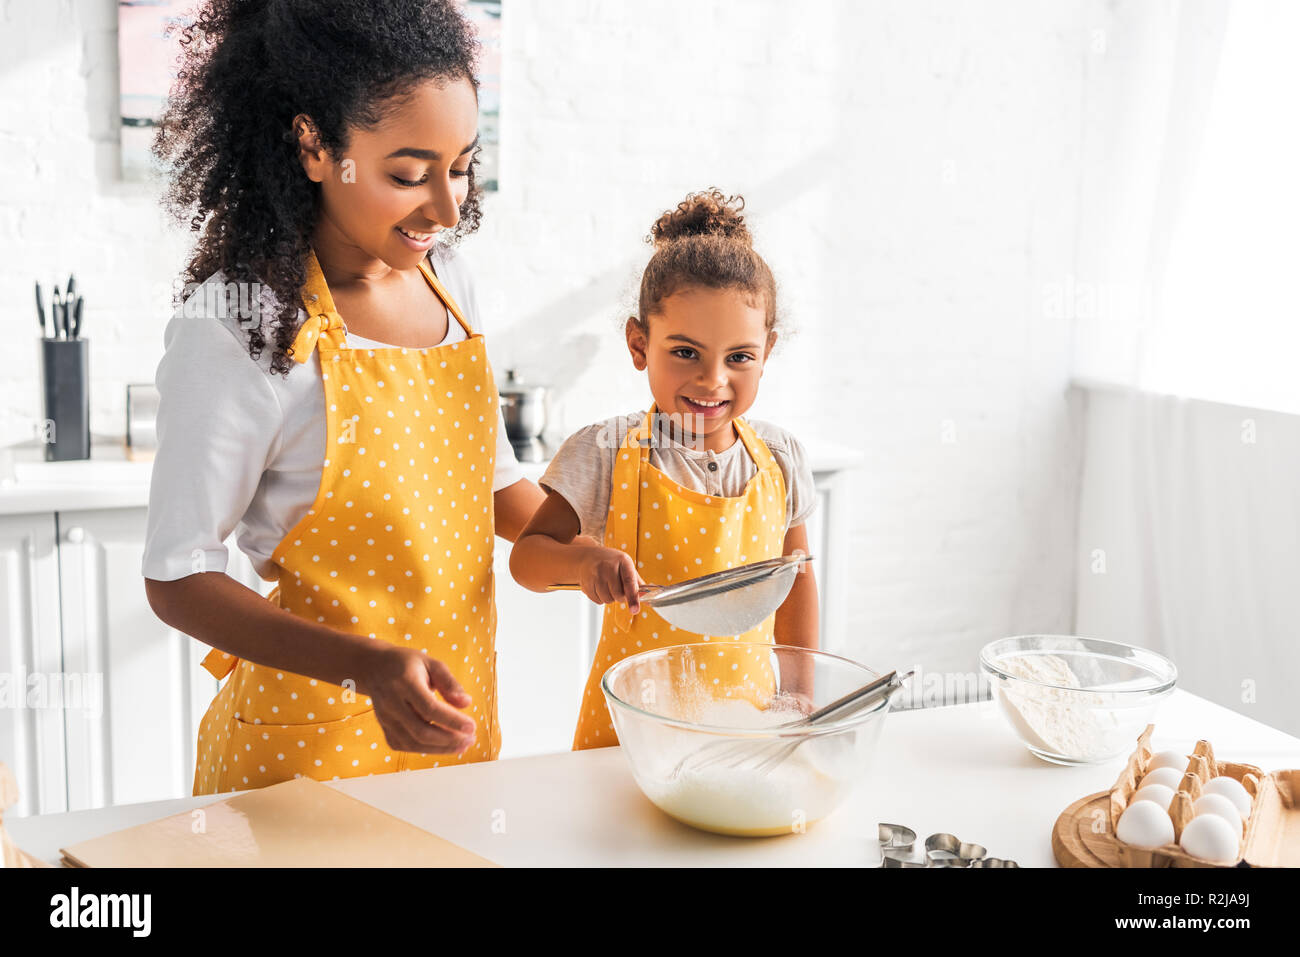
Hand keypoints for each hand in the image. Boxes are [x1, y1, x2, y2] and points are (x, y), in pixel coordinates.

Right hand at [357, 644, 476, 754]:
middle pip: (421, 731)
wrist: (374, 667)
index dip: (452, 720)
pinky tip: (443, 745)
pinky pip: (405, 746)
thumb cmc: (408, 664)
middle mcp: (391, 703)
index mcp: (405, 682)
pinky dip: (426, 750)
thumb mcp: (431, 663)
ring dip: (440, 749)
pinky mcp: (384, 728)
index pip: (429, 708)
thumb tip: (466, 703)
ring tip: (462, 745)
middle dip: (449, 740)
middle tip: (470, 738)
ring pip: (413, 743)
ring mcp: (385, 718)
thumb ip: (449, 682)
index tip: (472, 726)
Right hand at [577, 546, 644, 614]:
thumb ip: (637, 583)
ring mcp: (595, 574)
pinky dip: (600, 598)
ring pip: (607, 599)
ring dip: (610, 598)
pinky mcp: (586, 583)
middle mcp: (608, 566)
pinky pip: (598, 600)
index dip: (633, 597)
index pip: (629, 582)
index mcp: (622, 560)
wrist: (587, 557)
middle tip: (618, 589)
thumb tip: (647, 600)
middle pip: (618, 595)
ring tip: (607, 586)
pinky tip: (599, 587)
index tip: (635, 610)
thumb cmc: (611, 563)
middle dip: (620, 597)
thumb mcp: (626, 566)